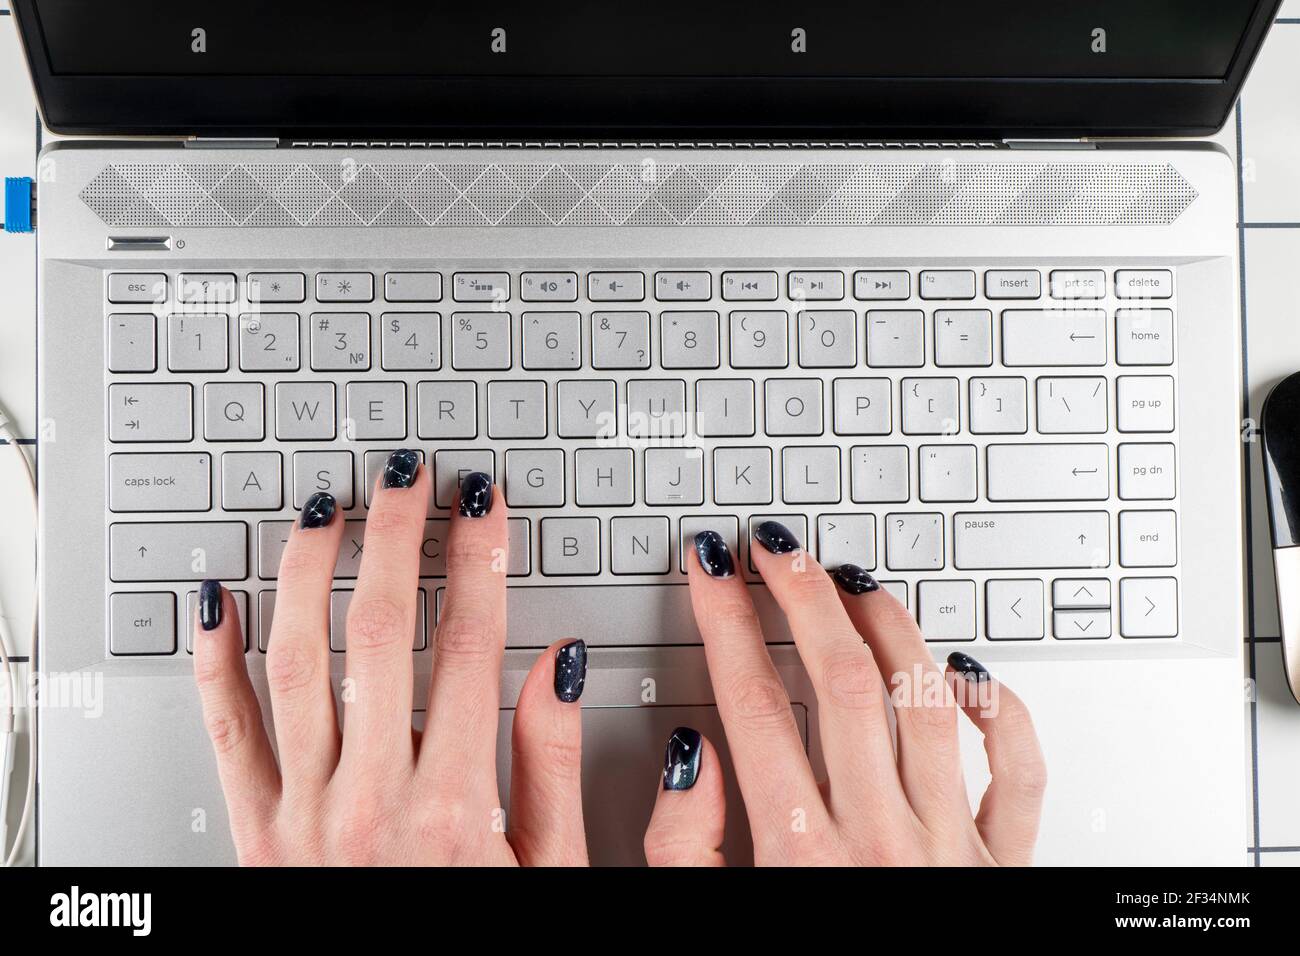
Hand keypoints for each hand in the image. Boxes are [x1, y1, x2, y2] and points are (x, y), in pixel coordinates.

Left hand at [191, 452, 588, 864]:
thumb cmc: (479, 943)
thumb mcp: (551, 877)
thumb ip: (554, 770)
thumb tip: (558, 672)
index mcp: (455, 806)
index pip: (472, 643)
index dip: (481, 558)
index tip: (484, 505)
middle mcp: (371, 798)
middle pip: (381, 630)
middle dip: (399, 535)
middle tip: (409, 478)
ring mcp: (303, 811)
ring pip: (297, 659)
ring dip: (313, 571)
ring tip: (329, 511)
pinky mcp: (255, 831)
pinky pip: (224, 732)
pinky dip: (214, 661)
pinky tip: (221, 603)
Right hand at [644, 522, 1045, 866]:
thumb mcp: (705, 923)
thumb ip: (685, 846)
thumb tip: (690, 754)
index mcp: (798, 852)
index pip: (750, 700)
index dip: (721, 619)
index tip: (708, 568)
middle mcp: (878, 836)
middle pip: (838, 677)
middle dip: (798, 594)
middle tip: (773, 545)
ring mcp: (947, 843)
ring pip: (922, 696)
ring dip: (884, 623)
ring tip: (849, 582)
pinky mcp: (1000, 862)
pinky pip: (1015, 768)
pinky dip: (996, 707)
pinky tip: (960, 669)